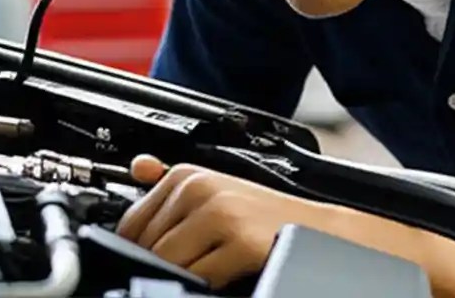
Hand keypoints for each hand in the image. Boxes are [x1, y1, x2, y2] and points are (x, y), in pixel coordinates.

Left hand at [117, 154, 336, 288]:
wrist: (322, 232)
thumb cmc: (269, 217)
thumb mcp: (216, 192)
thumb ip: (173, 190)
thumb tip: (138, 169)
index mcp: (187, 175)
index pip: (132, 223)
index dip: (137, 248)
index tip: (148, 259)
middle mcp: (199, 189)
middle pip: (148, 246)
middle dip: (159, 263)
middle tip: (189, 265)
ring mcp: (220, 214)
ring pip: (168, 262)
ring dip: (182, 274)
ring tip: (208, 268)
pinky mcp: (240, 242)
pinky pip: (200, 277)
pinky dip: (206, 284)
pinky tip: (223, 276)